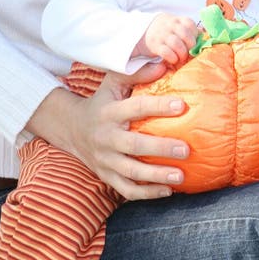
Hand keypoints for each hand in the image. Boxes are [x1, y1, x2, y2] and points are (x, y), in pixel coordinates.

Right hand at [28, 62, 189, 200]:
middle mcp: (106, 137)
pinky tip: (167, 191)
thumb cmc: (102, 102)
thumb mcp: (112, 83)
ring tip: (180, 176)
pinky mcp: (106, 176)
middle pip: (133, 145)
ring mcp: (105, 160)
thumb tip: (164, 65)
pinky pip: (126, 189)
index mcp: (110, 112)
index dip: (158, 106)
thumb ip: (136, 73)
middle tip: (185, 150)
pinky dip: (146, 193)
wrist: (72, 129)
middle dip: (160, 149)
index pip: (136, 108)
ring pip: (130, 172)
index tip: (181, 105)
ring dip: (156, 176)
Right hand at [135, 13, 198, 64]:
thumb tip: (205, 36)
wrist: (147, 29)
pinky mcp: (155, 44)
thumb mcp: (180, 26)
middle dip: (190, 47)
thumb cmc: (170, 30)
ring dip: (182, 54)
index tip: (194, 44)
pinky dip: (172, 58)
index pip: (191, 25)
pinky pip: (166, 52)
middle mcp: (171, 25)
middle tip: (190, 54)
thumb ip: (192, 31)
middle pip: (186, 35)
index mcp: (180, 20)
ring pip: (177, 44)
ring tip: (182, 58)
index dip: (195, 36)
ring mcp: (162, 34)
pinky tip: (173, 60)